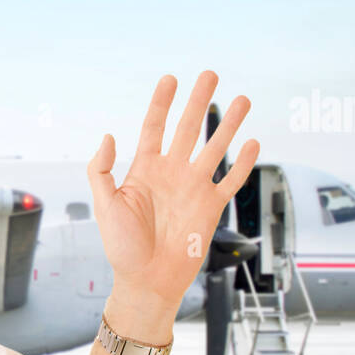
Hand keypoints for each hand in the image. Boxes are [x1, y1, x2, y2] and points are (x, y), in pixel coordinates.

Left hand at [86, 71, 258, 311]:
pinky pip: (231, 181)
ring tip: (241, 100)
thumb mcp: (105, 206)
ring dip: (227, 125)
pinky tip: (253, 143)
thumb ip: (102, 171)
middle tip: (210, 75)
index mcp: (144, 170)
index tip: (170, 79)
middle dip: (198, 102)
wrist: (147, 280)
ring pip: (214, 148)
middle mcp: (171, 173)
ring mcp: (193, 188)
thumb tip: (108, 136)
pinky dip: (243, 163)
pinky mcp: (211, 206)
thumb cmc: (122, 247)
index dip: (161, 103)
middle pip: (188, 129)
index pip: (154, 128)